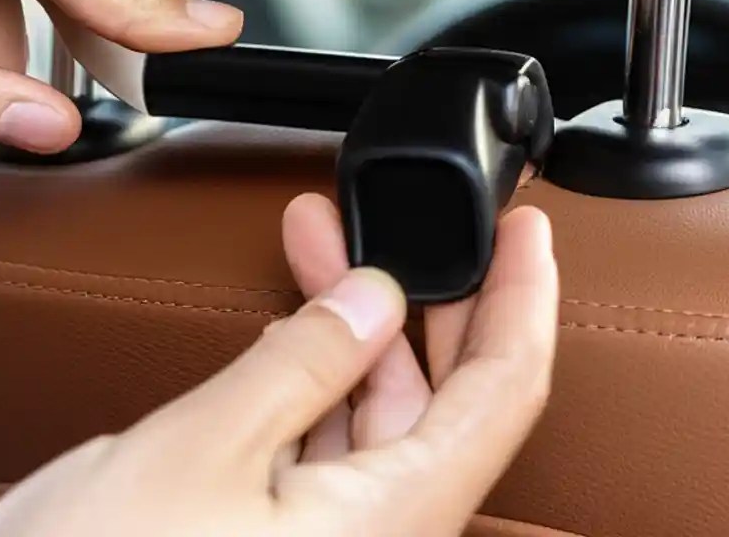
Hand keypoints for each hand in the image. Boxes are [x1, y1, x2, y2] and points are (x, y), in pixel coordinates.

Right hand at [0, 197, 559, 536]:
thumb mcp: (202, 450)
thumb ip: (303, 366)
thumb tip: (373, 298)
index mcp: (397, 515)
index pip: (506, 387)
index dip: (524, 299)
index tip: (526, 235)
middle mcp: (385, 535)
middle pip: (447, 396)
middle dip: (425, 294)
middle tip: (411, 222)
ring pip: (381, 416)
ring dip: (357, 330)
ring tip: (324, 245)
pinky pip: (331, 450)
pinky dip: (317, 384)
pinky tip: (292, 336)